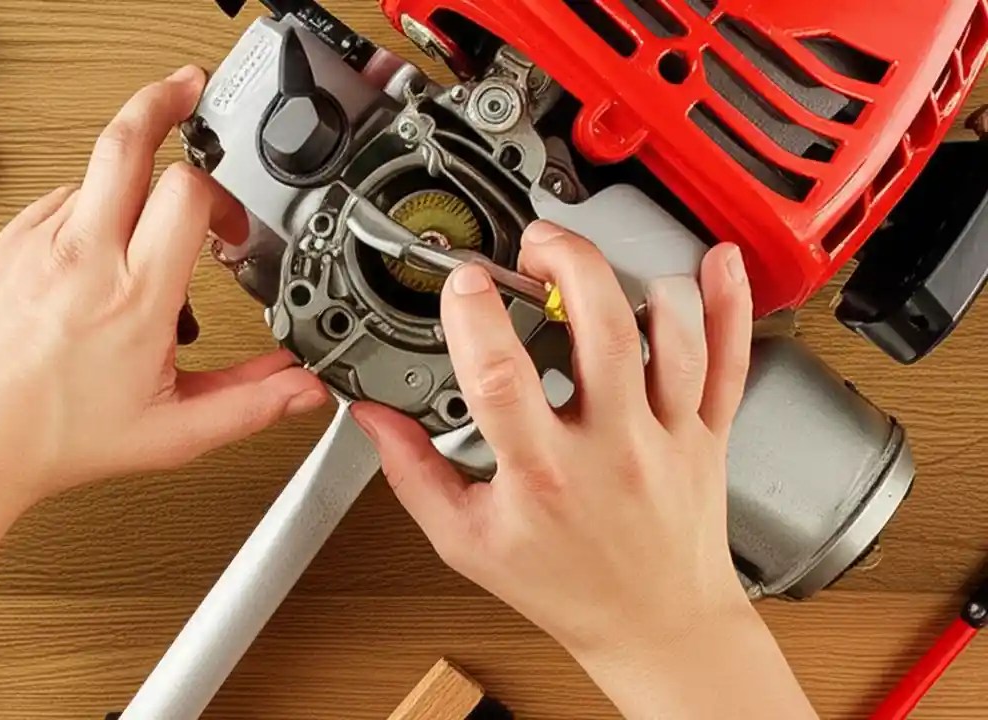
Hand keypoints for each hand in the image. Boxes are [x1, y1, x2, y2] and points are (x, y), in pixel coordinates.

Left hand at [0, 66, 328, 510]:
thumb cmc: (54, 439)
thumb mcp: (171, 434)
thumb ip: (248, 404)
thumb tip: (302, 389)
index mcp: (134, 298)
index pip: (187, 193)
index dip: (221, 195)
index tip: (230, 222)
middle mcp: (83, 258)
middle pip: (128, 140)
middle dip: (165, 101)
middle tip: (189, 91)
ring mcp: (37, 244)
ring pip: (97, 175)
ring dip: (130, 186)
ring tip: (145, 230)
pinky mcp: (6, 244)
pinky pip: (59, 203)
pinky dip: (89, 214)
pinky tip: (97, 258)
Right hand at [352, 223, 813, 716]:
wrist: (655, 625)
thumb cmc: (566, 586)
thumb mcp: (466, 541)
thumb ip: (413, 473)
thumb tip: (374, 417)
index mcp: (542, 473)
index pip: (502, 377)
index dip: (477, 316)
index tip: (463, 282)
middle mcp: (611, 447)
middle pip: (599, 330)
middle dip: (567, 263)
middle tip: (538, 246)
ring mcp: (667, 436)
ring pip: (672, 337)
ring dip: (637, 278)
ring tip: (597, 261)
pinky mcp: (708, 434)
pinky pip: (730, 362)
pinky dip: (731, 305)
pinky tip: (717, 264)